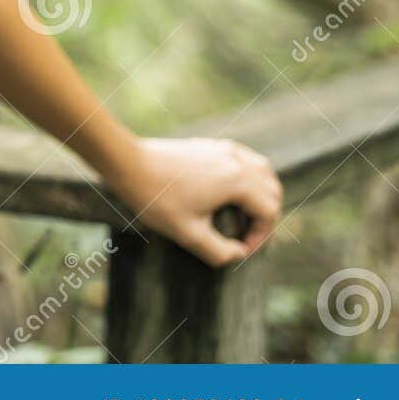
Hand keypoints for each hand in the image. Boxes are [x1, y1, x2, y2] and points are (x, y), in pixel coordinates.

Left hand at [106, 137, 282, 266]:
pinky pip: (244, 158)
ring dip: (262, 194)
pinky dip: (249, 177)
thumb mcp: (187, 233)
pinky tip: (232, 193)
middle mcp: (236, 159)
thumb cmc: (155, 197)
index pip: (268, 212)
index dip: (261, 237)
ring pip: (262, 170)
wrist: (126, 162)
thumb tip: (238, 254)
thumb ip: (218, 251)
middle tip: (247, 236)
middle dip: (265, 216)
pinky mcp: (209, 145)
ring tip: (246, 216)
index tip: (242, 251)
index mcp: (237, 180)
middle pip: (272, 190)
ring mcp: (223, 148)